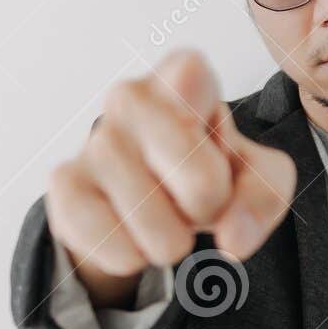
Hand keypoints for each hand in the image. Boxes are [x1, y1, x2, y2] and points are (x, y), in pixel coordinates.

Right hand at [46, 48, 296, 306]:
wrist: (149, 201)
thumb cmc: (206, 171)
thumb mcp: (257, 177)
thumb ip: (262, 197)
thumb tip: (233, 240)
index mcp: (183, 80)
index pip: (190, 74)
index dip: (205, 116)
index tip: (206, 135)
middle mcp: (131, 99)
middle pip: (189, 164)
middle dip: (206, 200)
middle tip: (203, 206)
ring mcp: (94, 141)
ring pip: (145, 209)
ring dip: (167, 236)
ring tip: (169, 226)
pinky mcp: (65, 184)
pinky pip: (101, 234)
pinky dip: (128, 253)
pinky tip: (133, 243)